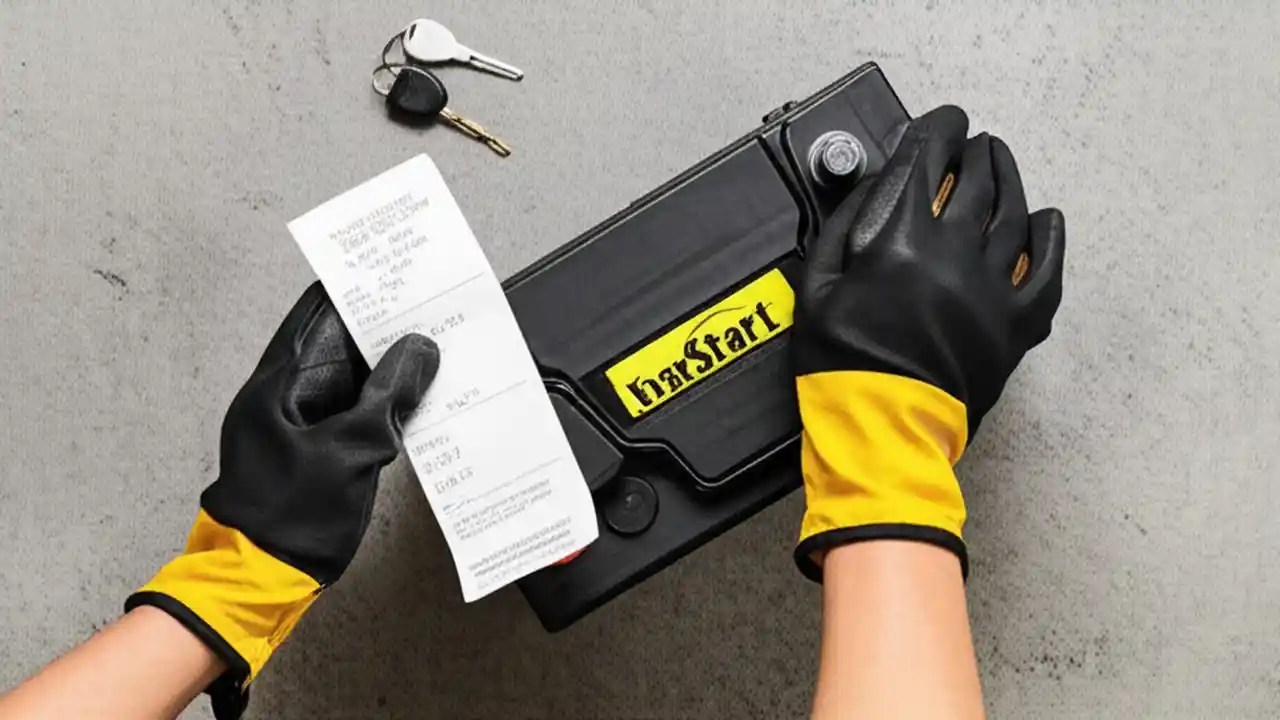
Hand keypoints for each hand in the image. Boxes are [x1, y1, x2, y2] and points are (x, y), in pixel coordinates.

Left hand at [126, 282, 438, 718]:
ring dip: (387, 364)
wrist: (260, 580)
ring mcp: (296, 420)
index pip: (319, 311)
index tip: (398, 272)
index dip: (358, 287)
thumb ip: (389, 397)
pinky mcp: (313, 446)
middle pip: (338, 339)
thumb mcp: (351, 452)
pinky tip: (415, 400)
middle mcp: (283, 393)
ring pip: (349, 374)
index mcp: (280, 383)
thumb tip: (420, 351)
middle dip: (383, 323)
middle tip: (431, 308)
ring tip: (435, 349)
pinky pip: (352, 407)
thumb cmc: (291, 520)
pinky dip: (382, 399)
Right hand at [792, 105, 1064, 579]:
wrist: (882, 433)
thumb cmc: (842, 366)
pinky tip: (1047, 220)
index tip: (942, 121)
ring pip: (1015, 215)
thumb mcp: (817, 289)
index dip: (938, 130)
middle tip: (973, 144)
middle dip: (977, 152)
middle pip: (979, 179)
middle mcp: (954, 254)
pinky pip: (1046, 271)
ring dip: (1010, 180)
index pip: (929, 160)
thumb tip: (871, 190)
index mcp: (902, 241)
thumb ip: (843, 230)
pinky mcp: (1016, 324)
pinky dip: (1049, 240)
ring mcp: (993, 289)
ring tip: (1002, 165)